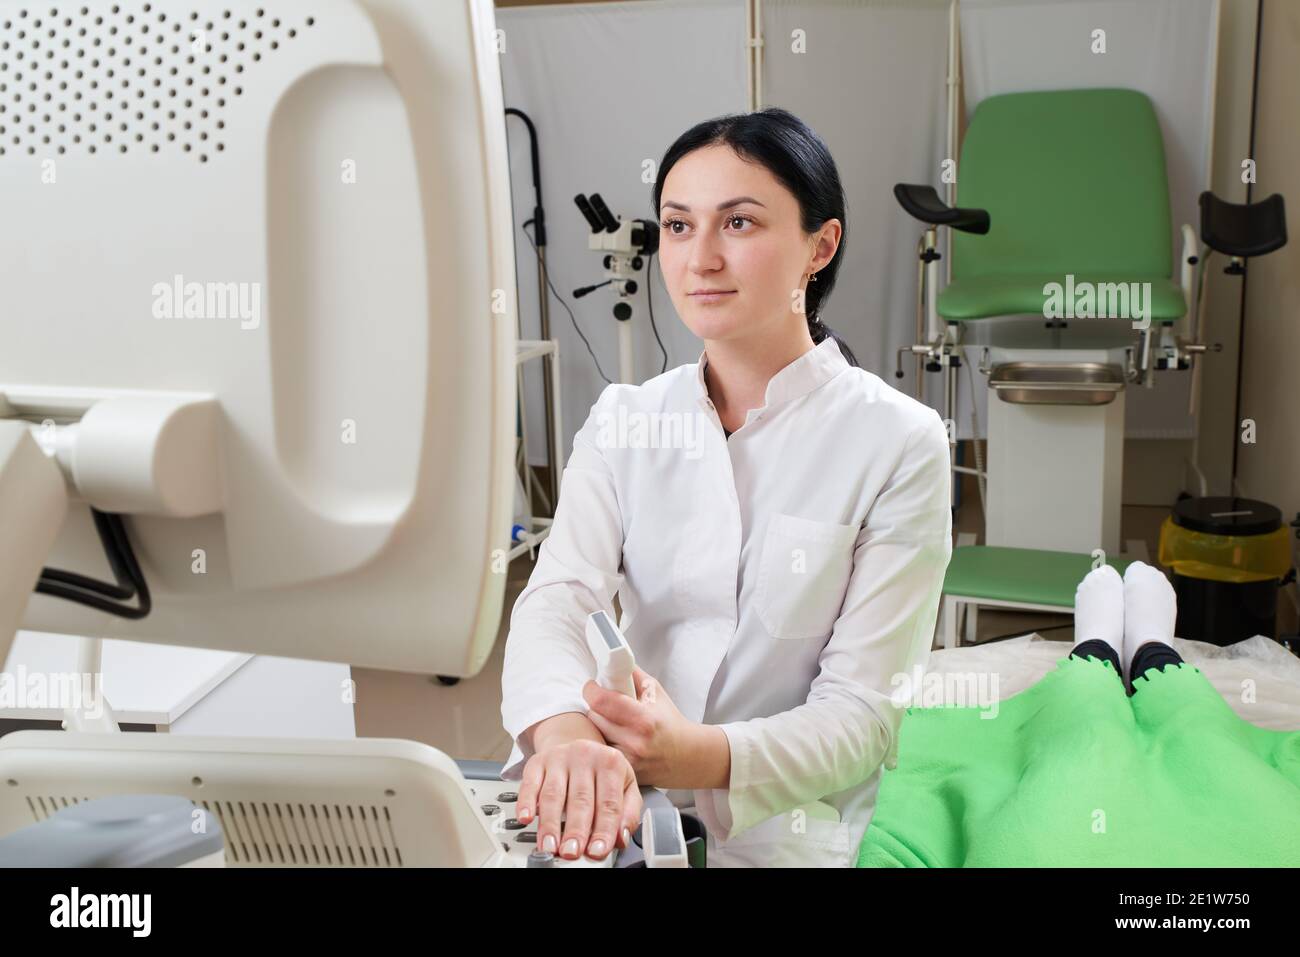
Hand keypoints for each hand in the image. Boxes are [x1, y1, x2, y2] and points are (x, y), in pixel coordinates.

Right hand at [515, 739, 641, 861]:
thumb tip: (621, 839)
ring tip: (550, 846)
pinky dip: (526, 802)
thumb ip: (628, 814)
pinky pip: (529, 784)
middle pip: (580, 800)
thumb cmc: (601, 772)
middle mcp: (585, 756)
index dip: (603, 830)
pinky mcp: (537, 761)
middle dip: (575, 830)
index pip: (609, 803)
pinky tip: (526, 818)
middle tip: (572, 852)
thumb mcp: (625, 786)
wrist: (575, 743)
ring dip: (550, 824)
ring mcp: (559, 757)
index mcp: (611, 763)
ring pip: (553, 795)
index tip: (597, 851)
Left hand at [583, 667, 700, 786]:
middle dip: (595, 709)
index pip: (601, 701)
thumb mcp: (655, 691)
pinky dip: (603, 746)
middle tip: (604, 707)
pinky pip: (601, 754)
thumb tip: (610, 659)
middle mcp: (634, 742)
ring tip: (610, 726)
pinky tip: (614, 742)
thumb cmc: (669, 722)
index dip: (592, 690)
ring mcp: (628, 761)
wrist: (687, 755)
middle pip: (593, 718)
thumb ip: (632, 674)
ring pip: (593, 737)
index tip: (592, 687)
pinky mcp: (624, 774)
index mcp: (644, 719)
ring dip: (597, 729)